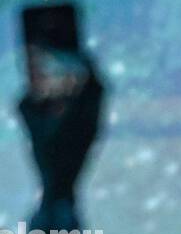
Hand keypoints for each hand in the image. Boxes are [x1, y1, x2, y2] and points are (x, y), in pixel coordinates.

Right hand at [18, 52, 103, 201]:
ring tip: (75, 72)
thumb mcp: (31, 128)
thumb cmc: (44, 156)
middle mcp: (97, 116)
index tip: (78, 48)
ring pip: (101, 96)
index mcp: (83, 112)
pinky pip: (97, 107)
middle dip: (91, 68)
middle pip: (101, 85)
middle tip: (79, 55)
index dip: (85, 62)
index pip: (91, 79)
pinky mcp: (98, 133)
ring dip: (91, 82)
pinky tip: (72, 96)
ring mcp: (99, 125)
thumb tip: (28, 89)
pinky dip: (88, 97)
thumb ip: (26, 105)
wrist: (62, 185)